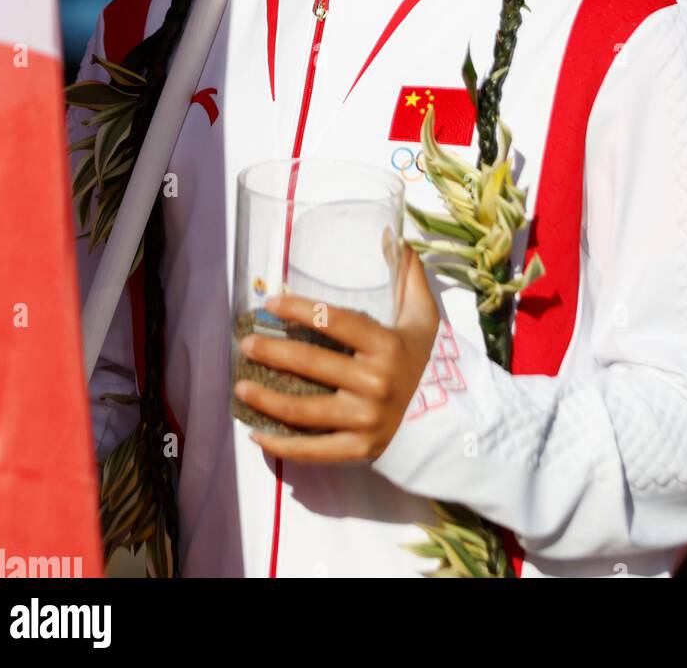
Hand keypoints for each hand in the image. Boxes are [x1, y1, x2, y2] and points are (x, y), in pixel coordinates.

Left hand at [234, 244, 440, 463]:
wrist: (446, 420)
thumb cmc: (424, 361)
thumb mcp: (424, 316)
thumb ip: (409, 275)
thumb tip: (393, 235)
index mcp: (387, 346)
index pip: (336, 322)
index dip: (301, 310)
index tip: (271, 303)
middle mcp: (375, 382)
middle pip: (312, 364)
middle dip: (272, 351)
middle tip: (246, 343)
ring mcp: (365, 419)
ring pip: (304, 410)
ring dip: (266, 398)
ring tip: (240, 386)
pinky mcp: (359, 449)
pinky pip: (313, 450)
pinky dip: (282, 446)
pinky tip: (257, 434)